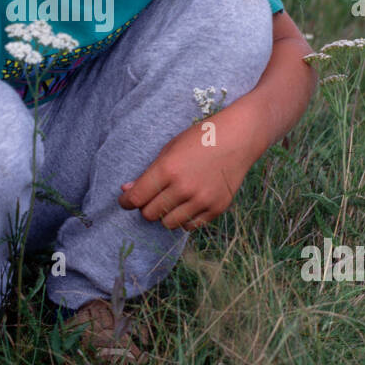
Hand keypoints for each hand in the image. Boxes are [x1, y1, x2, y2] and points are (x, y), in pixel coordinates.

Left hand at [117, 106, 264, 230]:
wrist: (238, 138)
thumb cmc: (200, 138)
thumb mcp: (170, 149)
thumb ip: (149, 173)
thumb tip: (127, 190)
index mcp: (168, 169)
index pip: (137, 198)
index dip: (127, 202)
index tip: (126, 201)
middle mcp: (183, 188)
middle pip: (150, 214)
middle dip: (146, 207)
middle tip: (151, 198)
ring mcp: (201, 200)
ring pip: (169, 223)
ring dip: (164, 215)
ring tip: (170, 201)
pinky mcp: (216, 208)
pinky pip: (190, 226)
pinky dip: (184, 219)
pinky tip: (186, 205)